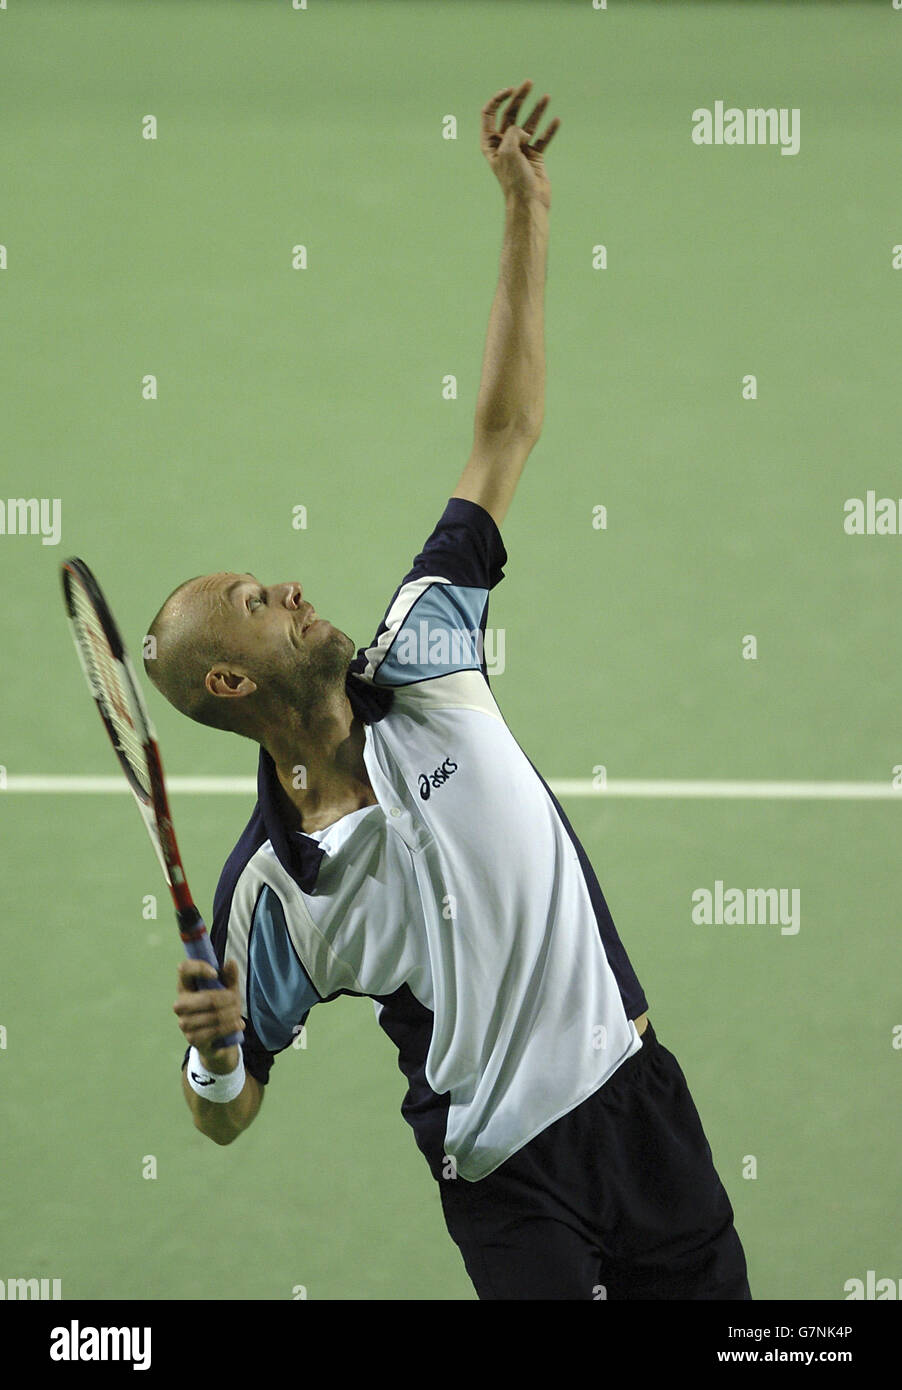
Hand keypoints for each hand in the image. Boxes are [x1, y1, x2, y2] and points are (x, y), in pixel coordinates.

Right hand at [173, 958, 244, 1073]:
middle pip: (207, 998)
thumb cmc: (221, 1007)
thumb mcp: (228, 989)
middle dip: (228, 999)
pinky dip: (230, 1026)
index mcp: (186, 986)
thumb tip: (231, 962)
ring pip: (214, 1016)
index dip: (199, 968)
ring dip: (232, 1014)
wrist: (219, 1038)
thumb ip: (230, 976)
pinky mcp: (192, 1039)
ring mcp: (184, 1023)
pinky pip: (215, 1031)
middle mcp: (180, 1004)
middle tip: (237, 1001)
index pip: (185, 970)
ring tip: (238, 1013)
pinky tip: (238, 1024)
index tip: (215, 973)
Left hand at [481, 80, 559, 209]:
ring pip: (529, 124)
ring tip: (546, 97)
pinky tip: (556, 121)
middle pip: (511, 114)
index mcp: (490, 143)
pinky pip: (543, 138)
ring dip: (537, 110)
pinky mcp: (535, 156)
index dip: (498, 99)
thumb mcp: (509, 151)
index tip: (511, 91)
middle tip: (529, 83)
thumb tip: (523, 129)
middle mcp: (504, 144)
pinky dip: (549, 130)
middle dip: (519, 98)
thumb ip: (513, 132)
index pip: (490, 113)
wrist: (529, 203)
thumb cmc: (514, 180)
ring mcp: (520, 149)